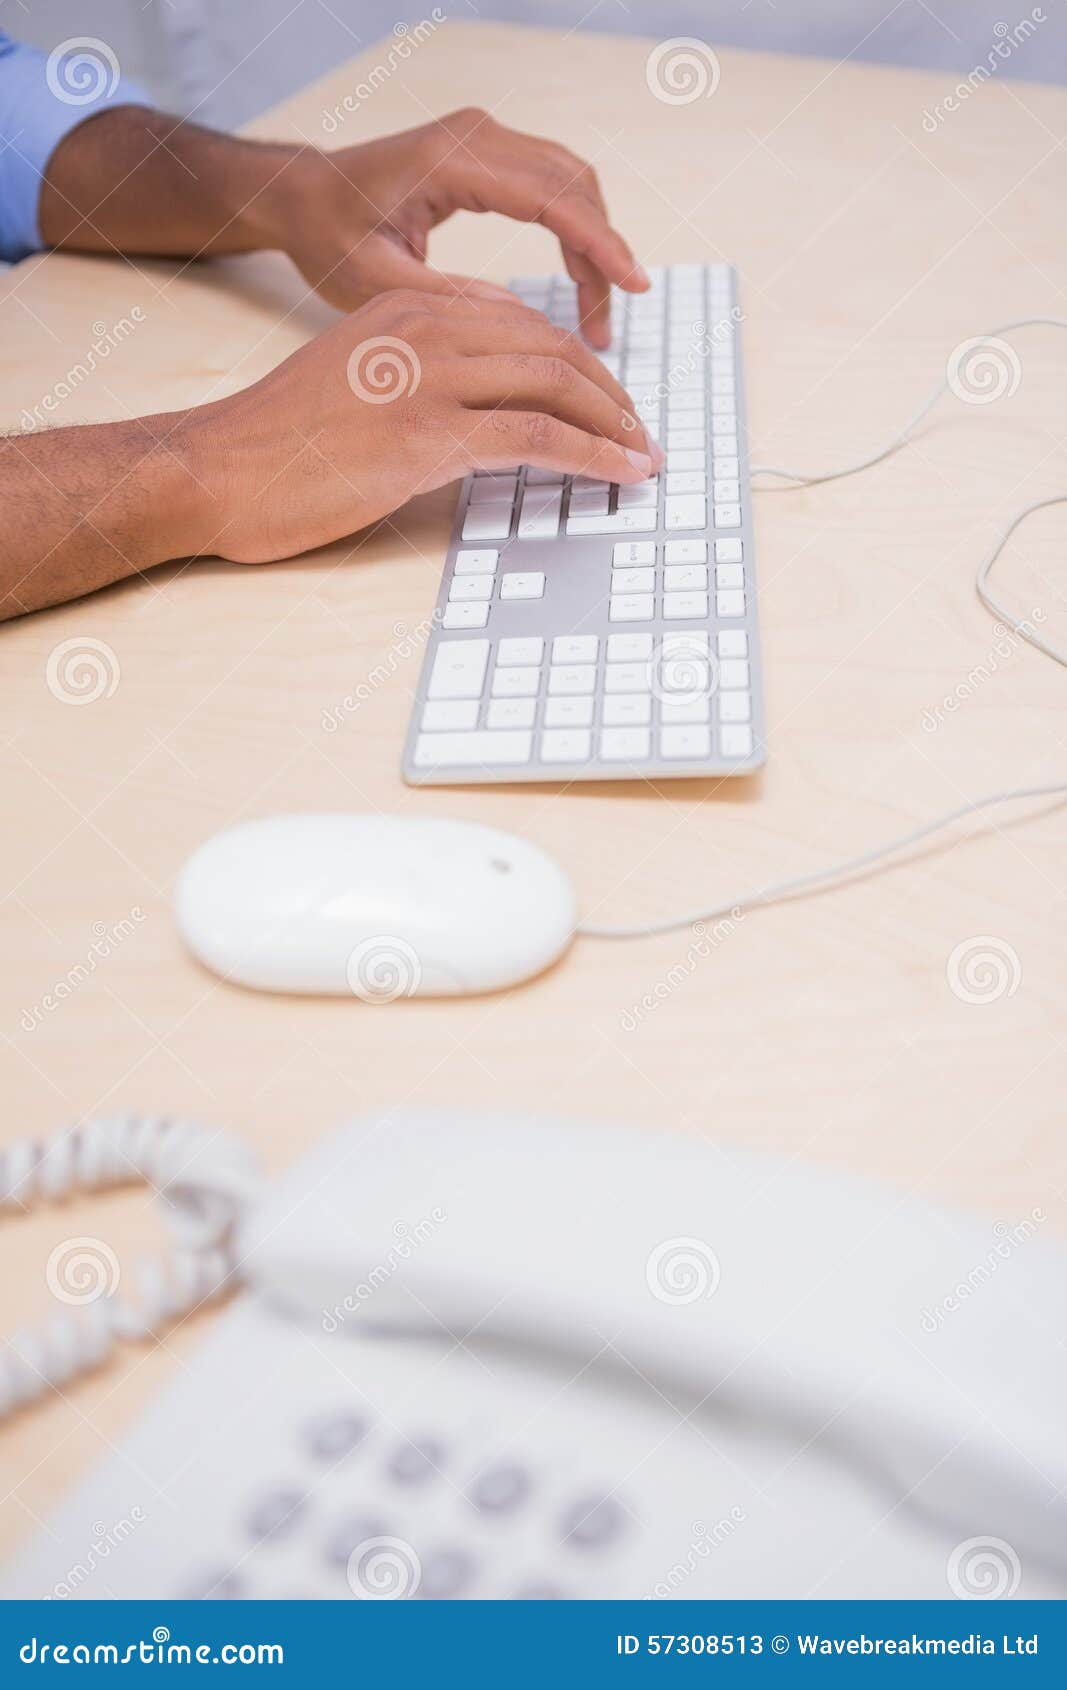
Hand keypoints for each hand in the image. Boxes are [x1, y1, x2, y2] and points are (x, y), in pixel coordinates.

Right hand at [185, 288, 662, 564]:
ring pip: (553, 383)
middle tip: (640, 432)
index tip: (607, 402)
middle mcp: (422, 332)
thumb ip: (411, 382)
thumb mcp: (351, 388)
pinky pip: (535, 435)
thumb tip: (472, 416)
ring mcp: (425, 379)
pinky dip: (591, 453)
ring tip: (644, 455)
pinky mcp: (426, 435)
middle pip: (549, 347)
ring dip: (614, 422)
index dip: (577, 364)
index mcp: (406, 315)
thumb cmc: (274, 445)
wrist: (214, 469)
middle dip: (609, 392)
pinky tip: (621, 472)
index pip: (520, 324)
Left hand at [270, 109, 648, 345]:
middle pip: (572, 187)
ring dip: (592, 248)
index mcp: (450, 160)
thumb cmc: (330, 237)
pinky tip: (577, 283)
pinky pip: (551, 188)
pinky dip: (574, 233)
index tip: (632, 284)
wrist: (303, 197)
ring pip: (570, 186)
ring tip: (593, 320)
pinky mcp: (486, 155)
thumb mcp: (379, 283)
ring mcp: (484, 140)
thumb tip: (521, 327)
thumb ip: (449, 300)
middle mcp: (476, 137)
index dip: (598, 243)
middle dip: (601, 257)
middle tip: (604, 329)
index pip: (550, 197)